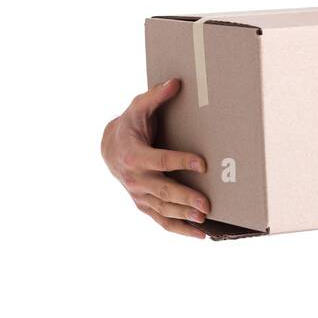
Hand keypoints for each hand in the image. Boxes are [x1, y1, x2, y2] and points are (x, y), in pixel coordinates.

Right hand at [101, 78, 210, 238]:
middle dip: (186, 198)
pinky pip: (162, 221)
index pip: (161, 161)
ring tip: (206, 218)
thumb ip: (156, 96)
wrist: (110, 148)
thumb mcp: (139, 106)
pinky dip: (181, 229)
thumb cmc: (131, 125)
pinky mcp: (145, 205)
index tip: (203, 164)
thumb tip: (176, 82)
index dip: (182, 162)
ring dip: (185, 216)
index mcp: (134, 155)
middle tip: (207, 203)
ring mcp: (139, 195)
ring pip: (163, 209)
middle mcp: (135, 178)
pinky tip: (202, 234)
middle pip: (164, 190)